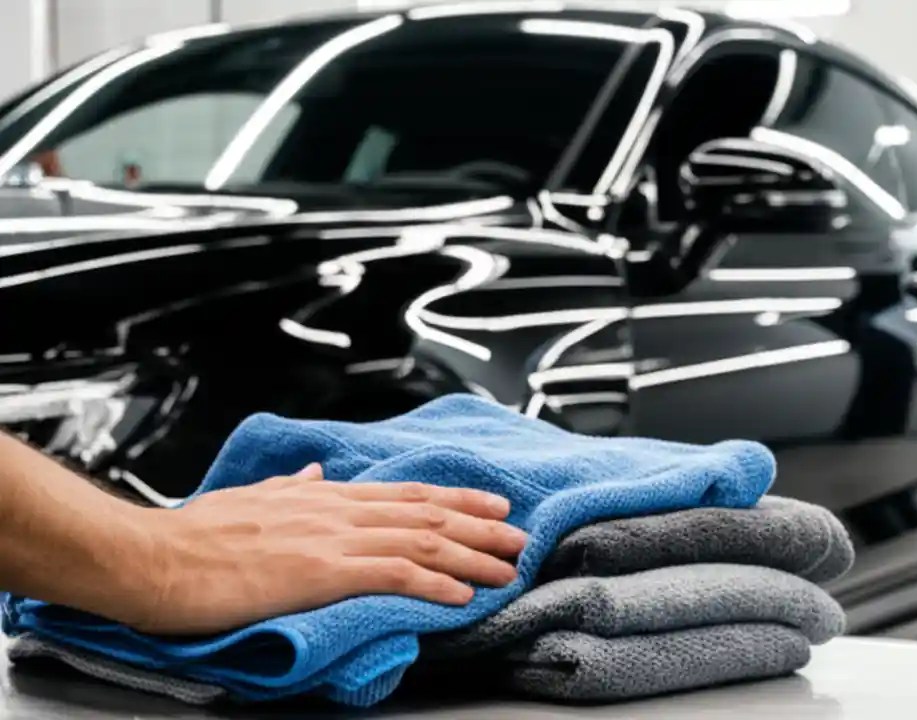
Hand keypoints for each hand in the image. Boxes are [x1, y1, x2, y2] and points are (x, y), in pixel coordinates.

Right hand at [120, 464, 526, 634]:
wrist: (153, 558)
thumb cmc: (194, 536)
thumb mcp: (251, 499)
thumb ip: (292, 488)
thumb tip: (318, 472)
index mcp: (323, 497)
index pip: (406, 495)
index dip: (455, 499)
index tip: (492, 504)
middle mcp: (336, 510)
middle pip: (426, 515)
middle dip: (481, 526)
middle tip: (522, 536)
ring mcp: (331, 539)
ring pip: (420, 542)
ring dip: (472, 556)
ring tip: (509, 568)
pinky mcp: (320, 571)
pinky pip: (392, 575)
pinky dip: (434, 583)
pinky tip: (462, 594)